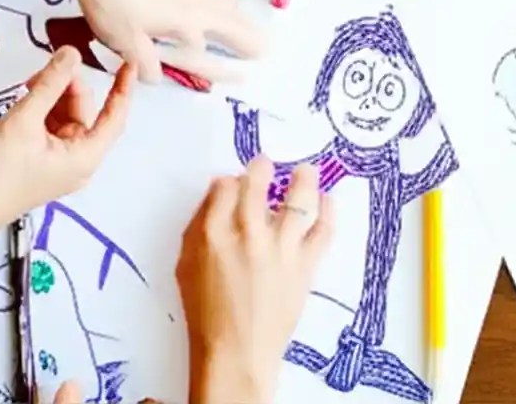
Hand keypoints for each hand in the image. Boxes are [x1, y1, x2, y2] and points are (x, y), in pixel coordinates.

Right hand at [0, 47, 133, 224]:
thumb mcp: (23, 120)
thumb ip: (49, 84)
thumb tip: (69, 57)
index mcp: (84, 158)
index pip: (115, 116)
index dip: (123, 88)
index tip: (128, 64)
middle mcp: (77, 163)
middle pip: (85, 113)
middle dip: (68, 87)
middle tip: (48, 69)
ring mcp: (59, 164)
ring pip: (66, 117)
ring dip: (52, 97)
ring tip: (29, 87)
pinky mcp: (42, 162)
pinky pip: (51, 128)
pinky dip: (42, 111)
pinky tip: (26, 102)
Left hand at [76, 0, 263, 84]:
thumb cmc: (114, 7)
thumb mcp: (128, 45)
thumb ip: (147, 65)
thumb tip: (157, 76)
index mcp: (186, 24)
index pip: (206, 52)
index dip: (218, 68)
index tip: (241, 78)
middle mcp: (193, 6)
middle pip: (228, 23)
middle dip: (247, 37)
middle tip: (266, 49)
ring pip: (222, 6)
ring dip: (239, 19)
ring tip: (252, 29)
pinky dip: (223, 3)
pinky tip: (219, 2)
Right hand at [176, 156, 334, 403]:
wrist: (237, 351)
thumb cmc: (208, 313)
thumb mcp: (187, 265)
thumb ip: (200, 225)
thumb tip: (217, 195)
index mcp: (212, 234)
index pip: (225, 186)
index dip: (230, 179)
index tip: (236, 180)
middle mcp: (247, 234)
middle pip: (258, 183)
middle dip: (262, 168)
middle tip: (266, 164)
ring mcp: (280, 248)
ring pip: (298, 198)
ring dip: (303, 179)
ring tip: (305, 171)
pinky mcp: (304, 265)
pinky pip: (323, 229)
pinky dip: (328, 211)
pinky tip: (327, 200)